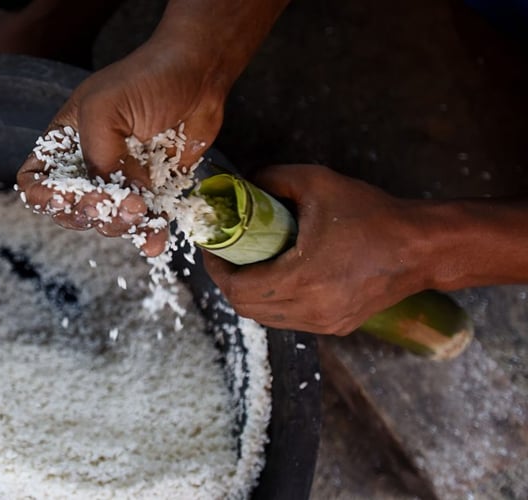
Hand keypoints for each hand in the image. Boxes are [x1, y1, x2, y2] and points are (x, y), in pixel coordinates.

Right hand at [16, 37, 227, 256]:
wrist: (199, 73)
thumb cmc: (147, 78)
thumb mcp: (104, 109)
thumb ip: (98, 157)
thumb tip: (114, 197)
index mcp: (65, 141)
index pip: (35, 180)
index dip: (43, 197)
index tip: (66, 198)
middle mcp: (88, 164)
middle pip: (72, 209)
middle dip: (90, 213)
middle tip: (115, 203)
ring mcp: (121, 180)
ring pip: (108, 220)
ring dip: (122, 224)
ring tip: (143, 209)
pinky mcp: (153, 190)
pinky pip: (145, 221)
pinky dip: (149, 233)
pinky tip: (154, 240)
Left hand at [203, 165, 433, 334]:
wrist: (423, 247)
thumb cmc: (372, 214)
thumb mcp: (317, 182)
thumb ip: (273, 179)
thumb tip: (245, 184)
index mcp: (301, 279)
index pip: (237, 288)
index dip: (216, 269)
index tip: (211, 247)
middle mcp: (311, 310)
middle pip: (246, 307)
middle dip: (229, 281)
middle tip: (225, 255)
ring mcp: (325, 323)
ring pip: (267, 317)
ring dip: (250, 293)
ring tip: (247, 265)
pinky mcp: (337, 326)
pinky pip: (290, 319)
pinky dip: (274, 301)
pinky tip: (276, 277)